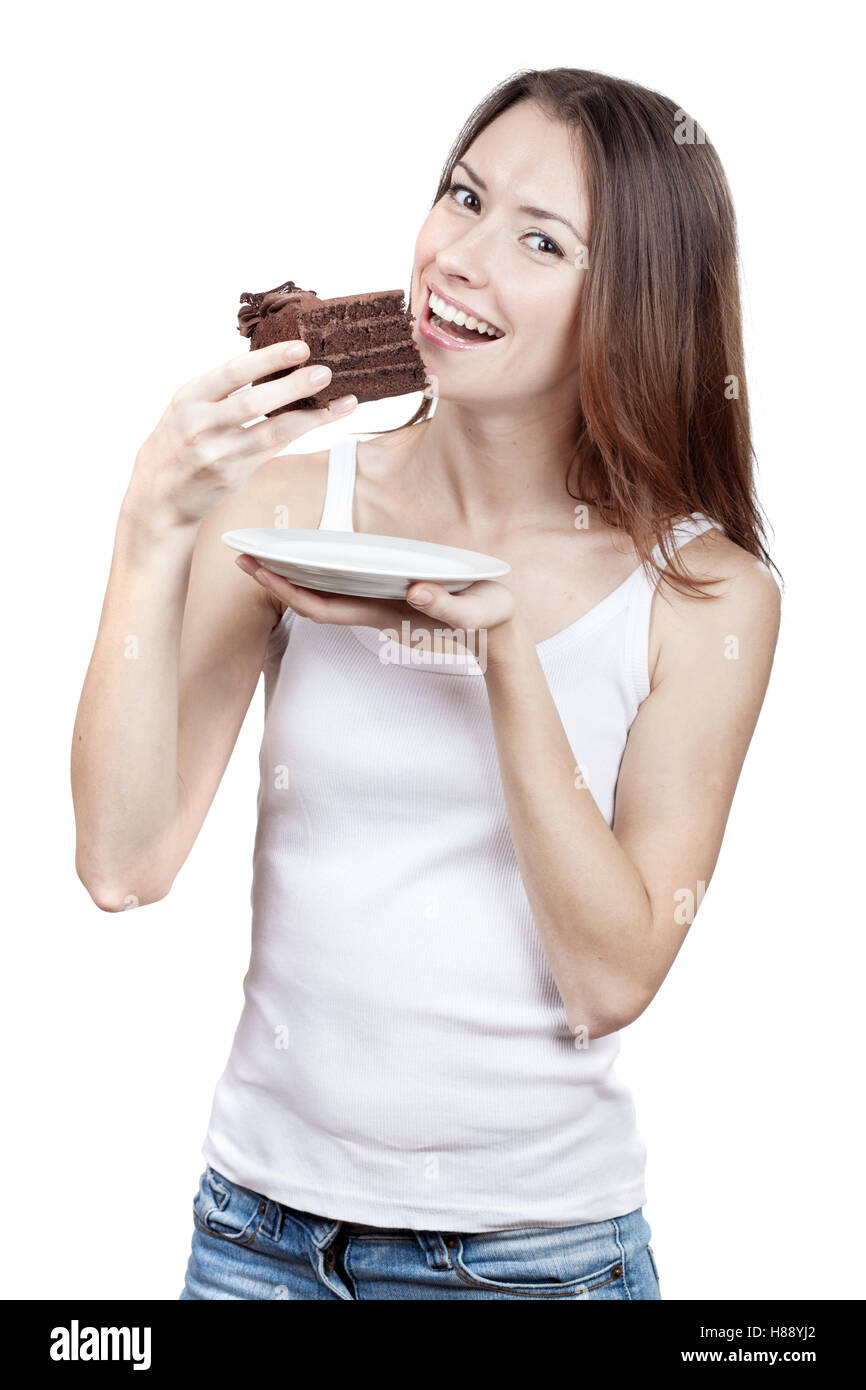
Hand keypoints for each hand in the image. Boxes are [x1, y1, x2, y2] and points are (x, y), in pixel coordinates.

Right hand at [123, 340, 357, 533]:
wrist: (159, 495)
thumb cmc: (178, 442)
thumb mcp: (186, 407)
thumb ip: (221, 390)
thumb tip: (274, 362)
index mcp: (189, 398)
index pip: (231, 372)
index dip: (267, 359)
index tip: (299, 348)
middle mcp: (201, 425)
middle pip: (253, 403)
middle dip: (292, 386)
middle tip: (324, 372)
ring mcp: (218, 453)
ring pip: (272, 432)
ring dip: (311, 416)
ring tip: (341, 401)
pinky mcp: (234, 475)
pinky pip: (274, 449)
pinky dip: (300, 433)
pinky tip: (321, 420)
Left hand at [235, 556, 516, 658]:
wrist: (499, 637)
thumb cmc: (488, 622)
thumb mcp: (476, 614)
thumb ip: (449, 608)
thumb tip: (416, 593)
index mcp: (386, 613)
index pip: (324, 606)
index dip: (288, 590)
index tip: (258, 570)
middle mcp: (374, 609)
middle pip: (313, 598)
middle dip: (275, 578)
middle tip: (239, 553)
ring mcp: (379, 603)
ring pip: (323, 592)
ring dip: (290, 574)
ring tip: (260, 551)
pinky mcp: (388, 595)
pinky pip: (341, 585)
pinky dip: (315, 571)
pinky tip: (302, 555)